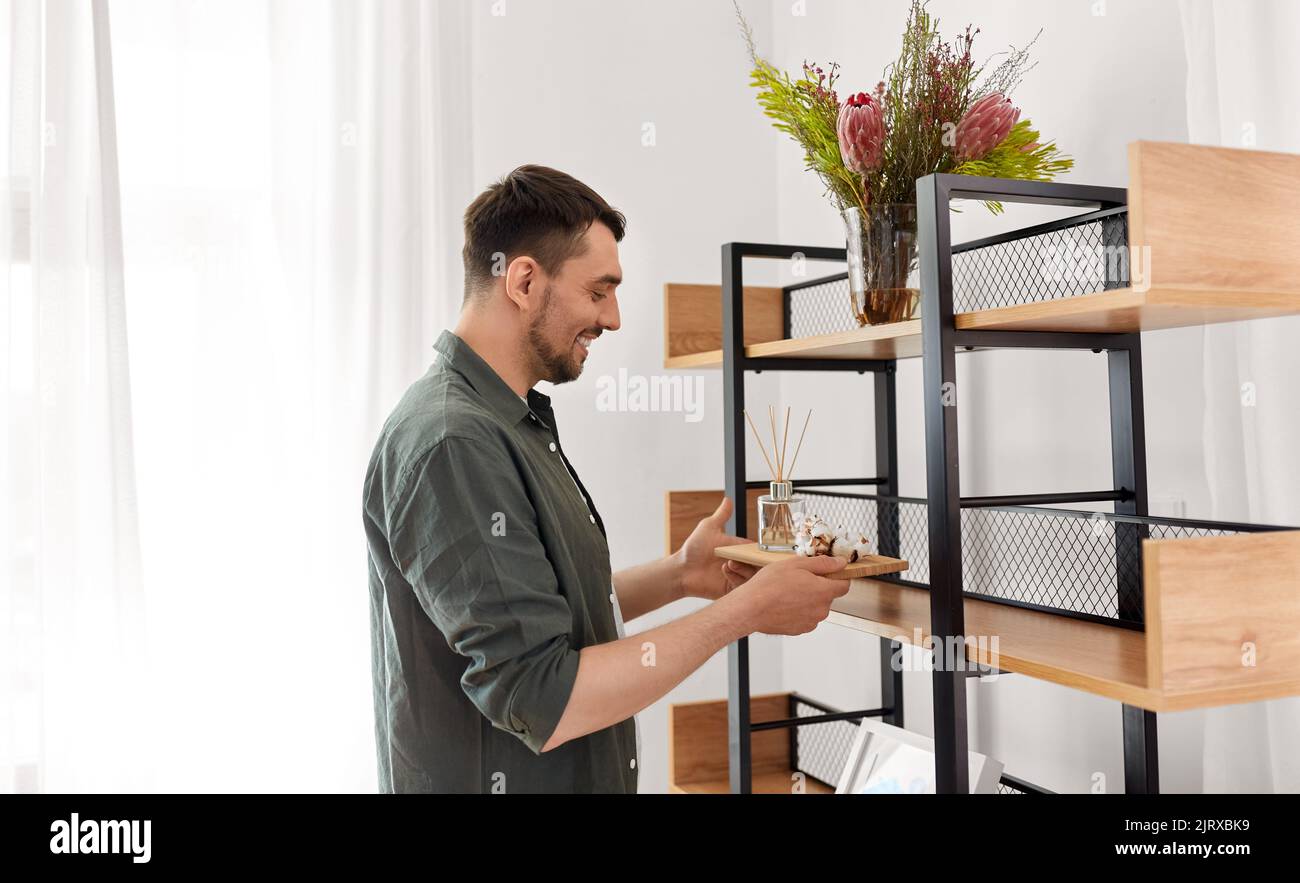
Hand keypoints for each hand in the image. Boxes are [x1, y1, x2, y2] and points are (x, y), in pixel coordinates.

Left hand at [674, 497, 749, 600]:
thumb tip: (728, 499)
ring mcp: (737, 577)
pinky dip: (736, 577)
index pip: (757, 551)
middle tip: (742, 557)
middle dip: (753, 561)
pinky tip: (724, 570)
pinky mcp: (731, 590)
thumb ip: (722, 515)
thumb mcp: (709, 527)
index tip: (757, 549)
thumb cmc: (694, 548)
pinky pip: (743, 586)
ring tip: (728, 563)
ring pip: (753, 577)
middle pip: (758, 565)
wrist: (682, 569)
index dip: (759, 551)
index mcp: (738, 550)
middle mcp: (740, 564)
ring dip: (742, 569)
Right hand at [728, 554, 849, 635]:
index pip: (844, 585)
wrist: (750, 608)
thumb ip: (823, 563)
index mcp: (824, 591)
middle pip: (828, 596)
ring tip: (787, 592)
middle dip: (818, 587)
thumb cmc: (769, 585)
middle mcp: (821, 610)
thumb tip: (841, 563)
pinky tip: (784, 603)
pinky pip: (805, 617)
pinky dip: (798, 611)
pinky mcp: (799, 629)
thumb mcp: (796, 564)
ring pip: (815, 607)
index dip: (837, 576)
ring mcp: (810, 622)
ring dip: (807, 599)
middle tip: (798, 579)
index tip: (826, 571)